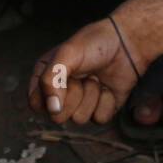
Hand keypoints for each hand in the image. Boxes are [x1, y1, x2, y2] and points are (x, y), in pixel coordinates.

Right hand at [28, 17, 143, 123]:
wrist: (126, 43)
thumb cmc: (93, 44)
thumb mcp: (66, 54)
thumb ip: (51, 80)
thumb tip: (52, 110)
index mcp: (46, 78)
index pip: (36, 103)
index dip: (48, 97)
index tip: (62, 81)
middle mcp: (62, 94)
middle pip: (57, 116)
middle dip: (73, 96)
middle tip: (82, 77)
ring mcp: (81, 103)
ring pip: (79, 119)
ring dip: (91, 96)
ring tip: (96, 78)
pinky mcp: (101, 109)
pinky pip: (99, 118)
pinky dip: (106, 102)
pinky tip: (108, 86)